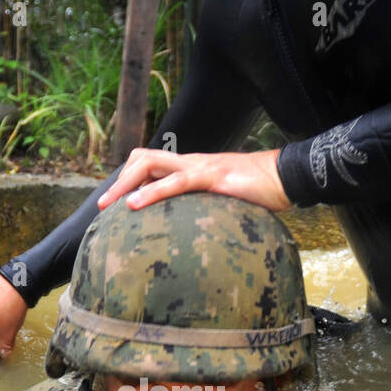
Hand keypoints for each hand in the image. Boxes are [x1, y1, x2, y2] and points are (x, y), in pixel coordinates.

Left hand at [97, 148, 290, 212]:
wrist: (287, 178)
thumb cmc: (259, 192)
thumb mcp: (226, 202)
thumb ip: (207, 209)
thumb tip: (194, 232)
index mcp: (192, 168)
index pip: (151, 164)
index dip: (129, 179)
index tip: (114, 203)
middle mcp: (191, 162)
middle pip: (143, 158)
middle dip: (119, 181)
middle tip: (102, 206)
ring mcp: (201, 167)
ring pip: (152, 164)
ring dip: (126, 184)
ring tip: (110, 205)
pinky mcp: (213, 177)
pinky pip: (176, 182)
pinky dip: (152, 192)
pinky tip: (135, 204)